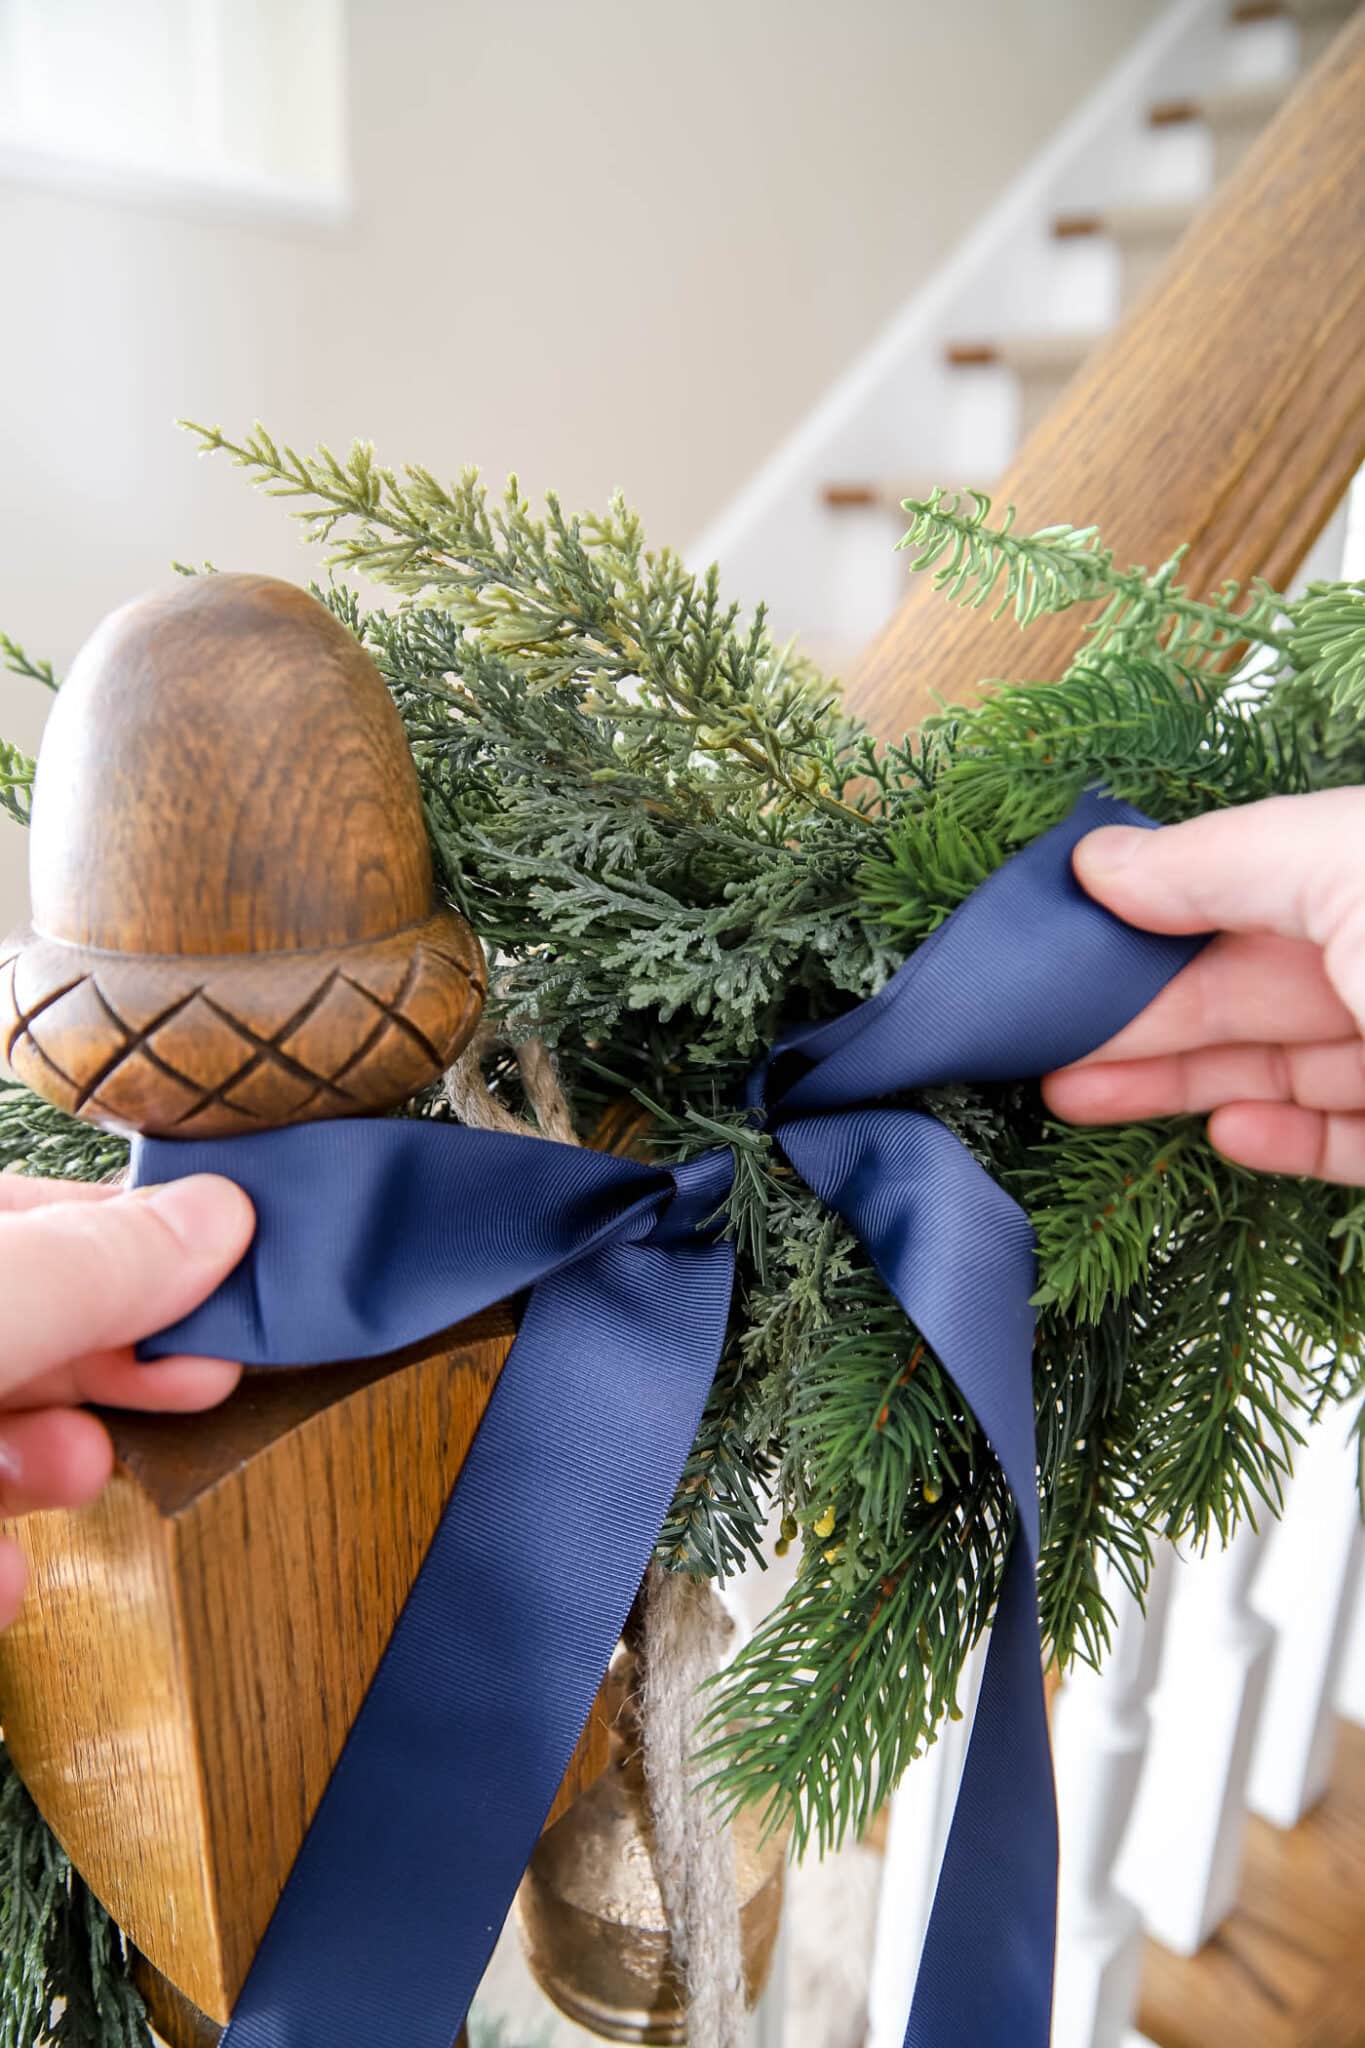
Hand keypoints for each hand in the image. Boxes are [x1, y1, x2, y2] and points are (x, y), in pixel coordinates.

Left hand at [0, 1172, 253, 1626]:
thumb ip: (99, 1267)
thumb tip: (223, 1215)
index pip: (61, 1218)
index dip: (153, 1248)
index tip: (238, 1285)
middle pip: (43, 1332)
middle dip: (118, 1368)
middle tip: (202, 1382)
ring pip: (4, 1439)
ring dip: (60, 1464)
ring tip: (83, 1470)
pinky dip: (2, 1568)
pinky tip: (10, 1582)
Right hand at [1043, 788, 1364, 1184]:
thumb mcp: (1344, 867)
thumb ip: (1222, 861)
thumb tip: (1098, 860)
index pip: (1246, 885)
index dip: (1150, 907)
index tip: (1056, 938)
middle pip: (1251, 986)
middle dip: (1137, 1010)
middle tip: (1040, 1032)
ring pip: (1284, 1069)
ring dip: (1178, 1081)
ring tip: (1076, 1092)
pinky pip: (1344, 1144)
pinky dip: (1279, 1142)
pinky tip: (1225, 1133)